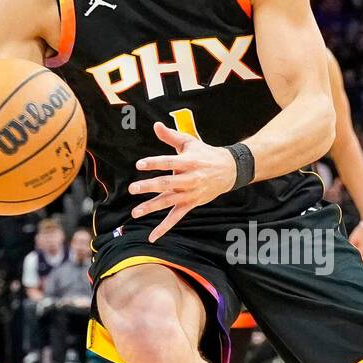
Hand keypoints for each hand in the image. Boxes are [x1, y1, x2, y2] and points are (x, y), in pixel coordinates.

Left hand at [129, 122, 236, 241]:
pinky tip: (152, 236)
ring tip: (135, 213)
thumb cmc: (205, 154)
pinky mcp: (191, 204)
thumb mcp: (189, 142)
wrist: (228, 170)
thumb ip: (171, 135)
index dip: (154, 163)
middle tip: (133, 188)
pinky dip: (164, 228)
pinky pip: (176, 218)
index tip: (140, 164)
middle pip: (167, 184)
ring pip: (169, 202)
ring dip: (152, 207)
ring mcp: (190, 194)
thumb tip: (155, 125)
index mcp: (188, 162)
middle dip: (149, 186)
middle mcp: (189, 179)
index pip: (168, 162)